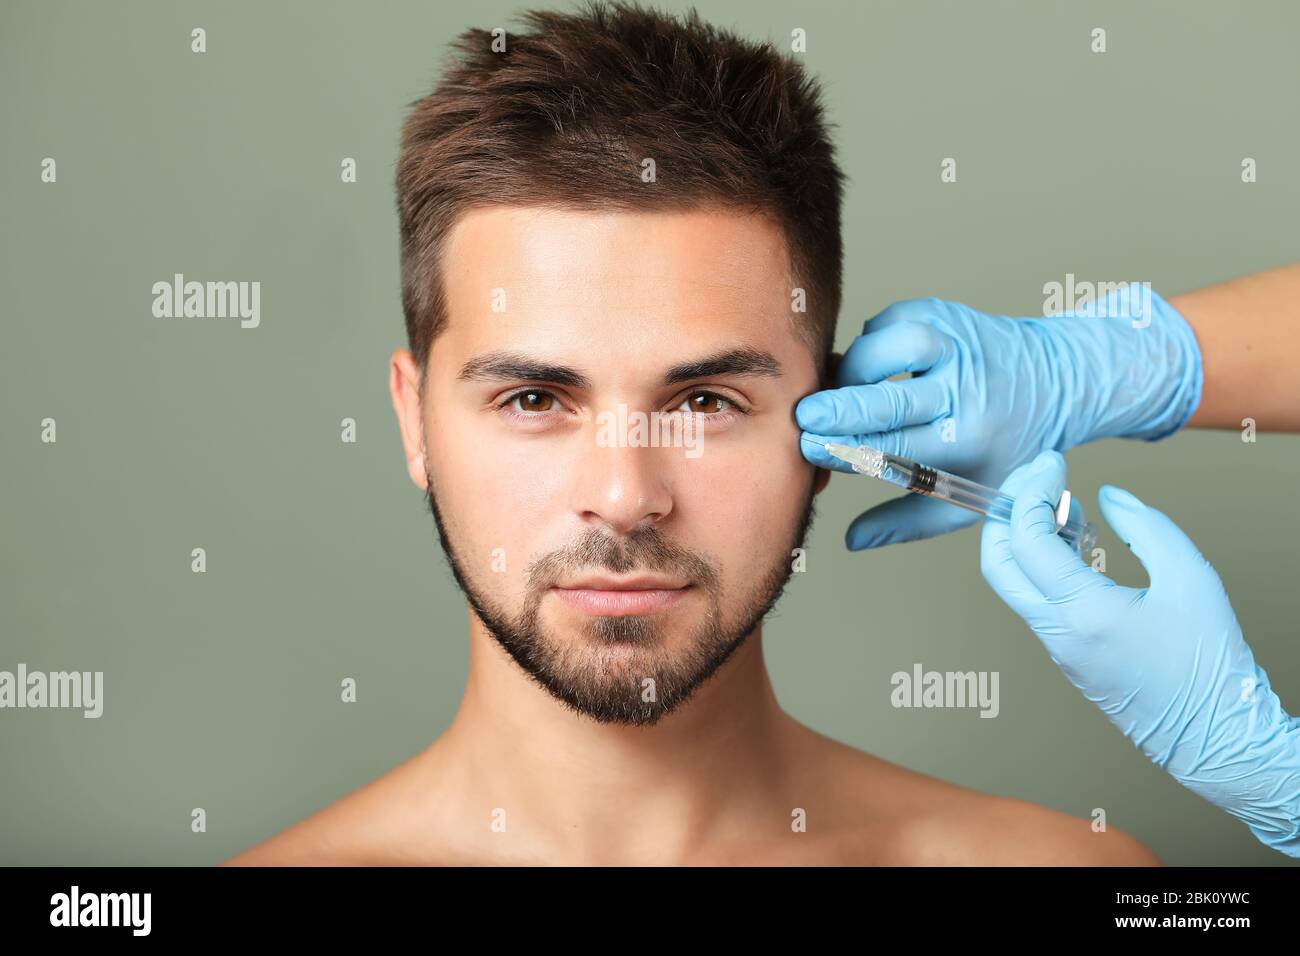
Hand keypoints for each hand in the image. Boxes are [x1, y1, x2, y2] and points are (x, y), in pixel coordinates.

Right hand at [796, 289, 1201, 548]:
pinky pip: (892, 319)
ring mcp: (958, 343)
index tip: (811, 450)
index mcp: (971, 440)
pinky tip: (869, 364)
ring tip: (838, 387)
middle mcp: (967, 389)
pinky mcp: (946, 312)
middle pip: (895, 397)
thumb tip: (853, 540)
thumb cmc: (1008, 445)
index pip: (901, 448)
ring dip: (857, 365)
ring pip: (894, 344)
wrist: (1062, 378)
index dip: (851, 450)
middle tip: (803, 415)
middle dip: (842, 406)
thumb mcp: (973, 494)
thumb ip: (910, 520)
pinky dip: (871, 340)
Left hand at [982, 450, 1299, 855]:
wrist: (1215, 735)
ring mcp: (1057, 649)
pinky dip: (1043, 564)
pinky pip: (1037, 601)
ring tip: (1064, 506)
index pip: (1028, 540)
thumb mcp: (1192, 578)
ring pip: (1014, 584)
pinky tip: (1077, 543)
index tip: (1051, 462)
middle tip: (1034, 480)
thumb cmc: (1209, 664)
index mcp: (1083, 613)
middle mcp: (1058, 633)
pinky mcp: (1067, 657)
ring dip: (1024, 538)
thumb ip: (1146, 527)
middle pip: (998, 564)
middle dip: (1006, 513)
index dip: (1032, 491)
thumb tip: (1106, 496)